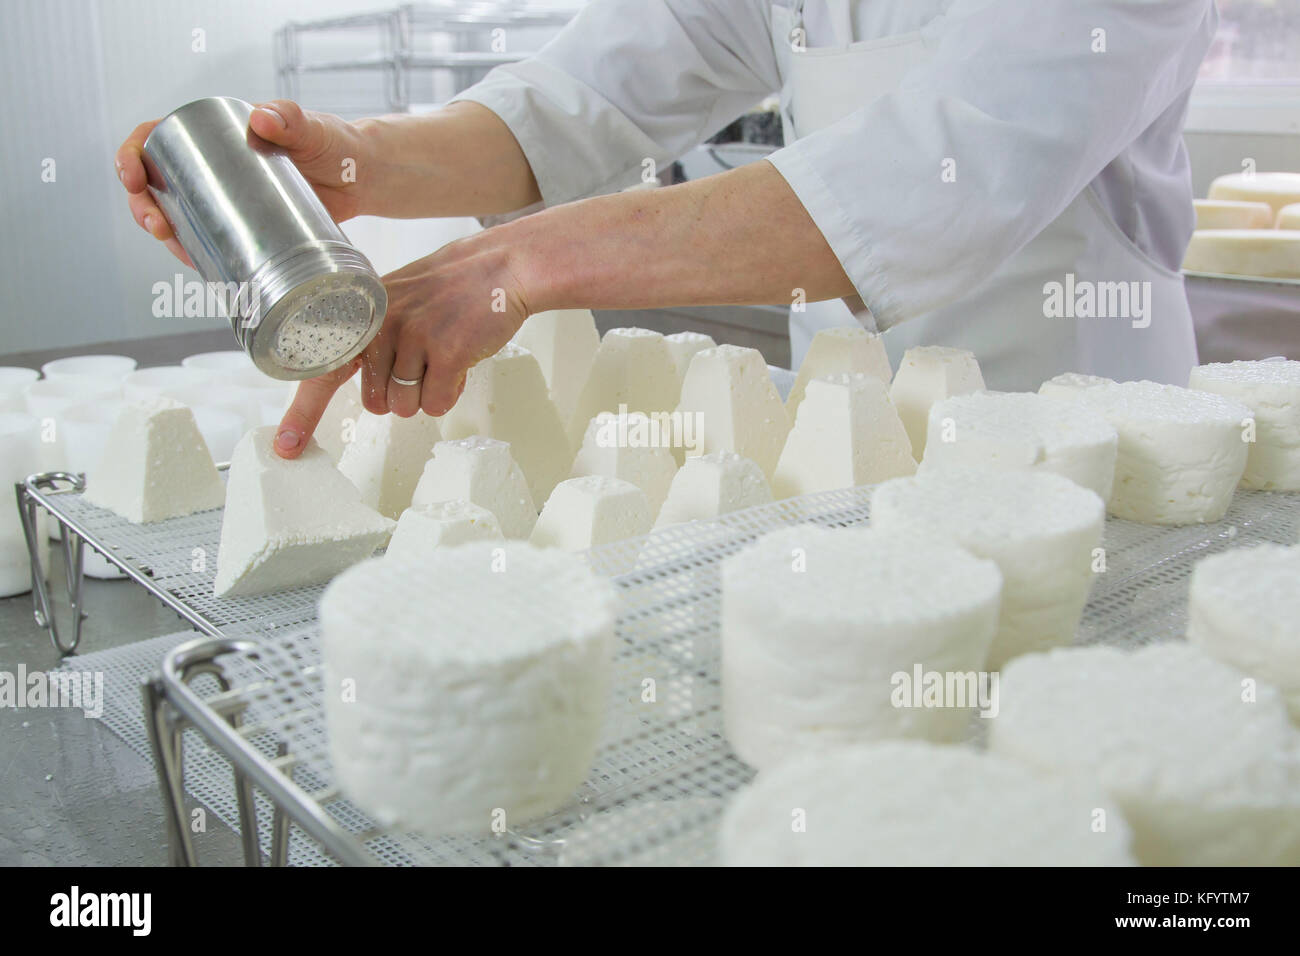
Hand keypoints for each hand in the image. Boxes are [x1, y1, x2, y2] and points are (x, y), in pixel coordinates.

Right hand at [114, 99, 372, 264]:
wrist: (361, 180)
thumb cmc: (335, 145)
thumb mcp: (313, 129)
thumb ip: (291, 119)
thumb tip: (260, 118)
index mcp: (215, 134)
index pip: (155, 138)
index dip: (132, 156)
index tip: (131, 176)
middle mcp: (213, 168)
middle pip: (157, 185)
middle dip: (143, 206)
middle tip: (157, 226)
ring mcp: (227, 201)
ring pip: (178, 218)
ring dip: (165, 235)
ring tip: (176, 249)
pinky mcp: (246, 229)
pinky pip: (210, 243)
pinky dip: (197, 254)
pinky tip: (195, 267)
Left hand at [273, 227, 533, 457]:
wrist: (505, 266)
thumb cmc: (456, 286)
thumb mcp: (400, 298)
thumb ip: (377, 336)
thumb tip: (372, 387)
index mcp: (363, 312)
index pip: (322, 368)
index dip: (303, 412)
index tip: (287, 446)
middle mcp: (381, 324)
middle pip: (374, 402)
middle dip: (401, 394)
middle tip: (424, 362)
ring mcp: (412, 336)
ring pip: (405, 407)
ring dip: (428, 395)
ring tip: (444, 358)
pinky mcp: (445, 350)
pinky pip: (436, 404)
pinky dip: (450, 393)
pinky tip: (460, 363)